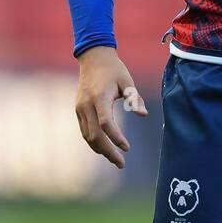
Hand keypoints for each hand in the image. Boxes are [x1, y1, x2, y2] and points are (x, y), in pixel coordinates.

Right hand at [75, 45, 147, 168]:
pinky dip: (94, 142)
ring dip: (100, 150)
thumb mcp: (127, 81)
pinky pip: (85, 131)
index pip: (106, 123)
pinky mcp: (78, 110)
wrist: (93, 58)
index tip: (127, 148)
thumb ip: (134, 98)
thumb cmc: (114, 70)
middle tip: (121, 163)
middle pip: (95, 135)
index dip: (116, 138)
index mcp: (100, 97)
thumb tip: (143, 115)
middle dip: (108, 151)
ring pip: (88, 136)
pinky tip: (105, 149)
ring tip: (115, 160)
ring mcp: (79, 108)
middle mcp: (86, 105)